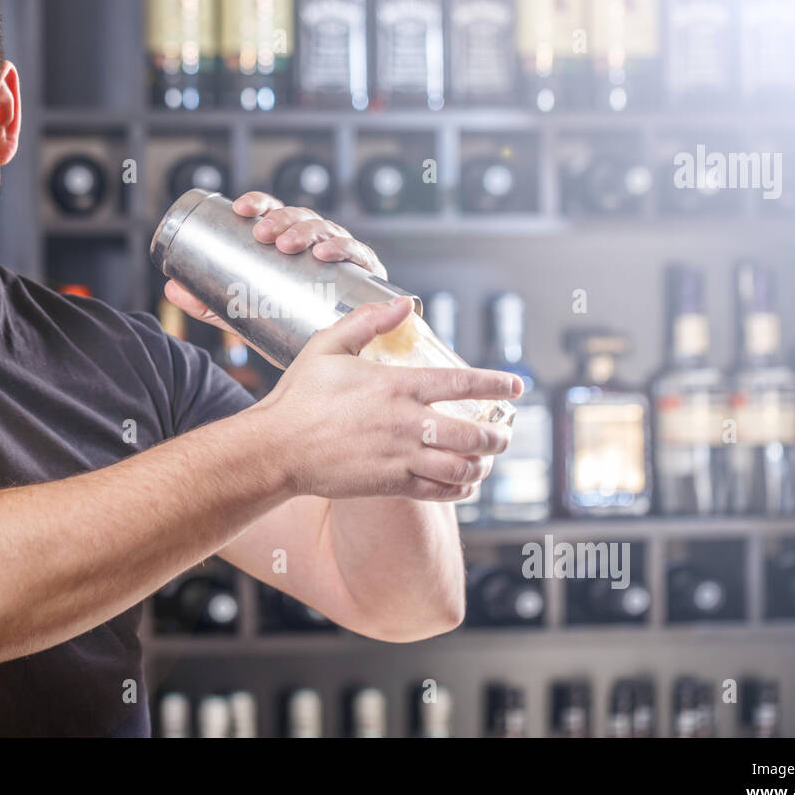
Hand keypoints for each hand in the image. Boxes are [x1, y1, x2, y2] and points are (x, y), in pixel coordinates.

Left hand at [163, 191, 386, 362]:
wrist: (332, 358)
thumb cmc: (291, 325)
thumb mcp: (247, 314)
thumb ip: (211, 304)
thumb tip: (170, 289)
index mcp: (290, 242)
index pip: (275, 212)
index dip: (260, 203)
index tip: (241, 210)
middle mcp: (318, 243)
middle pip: (301, 217)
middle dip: (281, 219)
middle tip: (262, 234)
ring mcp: (344, 257)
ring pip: (328, 230)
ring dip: (307, 231)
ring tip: (289, 245)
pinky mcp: (366, 276)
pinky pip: (360, 256)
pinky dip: (346, 249)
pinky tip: (330, 254)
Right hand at [255, 296, 522, 501]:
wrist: (277, 449)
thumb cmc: (299, 396)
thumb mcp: (327, 346)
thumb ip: (367, 322)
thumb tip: (404, 303)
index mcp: (396, 385)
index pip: (462, 383)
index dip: (495, 384)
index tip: (517, 386)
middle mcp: (406, 423)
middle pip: (473, 433)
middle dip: (498, 436)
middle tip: (504, 434)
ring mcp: (401, 457)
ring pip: (462, 467)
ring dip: (482, 465)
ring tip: (487, 460)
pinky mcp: (391, 484)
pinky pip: (439, 491)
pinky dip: (460, 489)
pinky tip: (464, 484)